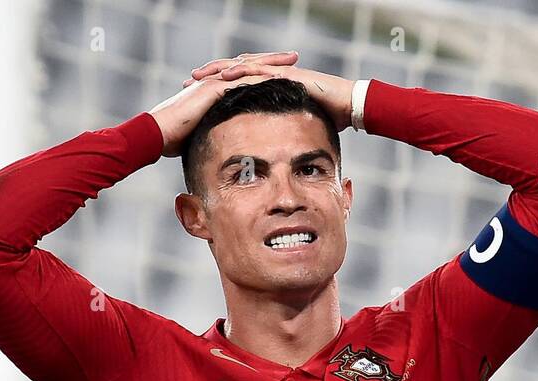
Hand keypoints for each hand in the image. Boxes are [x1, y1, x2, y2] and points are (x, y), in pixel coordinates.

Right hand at [148, 51, 298, 157]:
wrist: (155, 134)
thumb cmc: (172, 139)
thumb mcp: (199, 133)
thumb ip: (212, 130)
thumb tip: (222, 144)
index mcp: (212, 89)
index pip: (241, 75)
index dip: (261, 71)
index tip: (281, 71)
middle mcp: (213, 81)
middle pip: (248, 64)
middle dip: (271, 60)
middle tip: (293, 56)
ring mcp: (212, 83)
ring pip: (247, 67)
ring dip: (270, 63)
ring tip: (291, 60)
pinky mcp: (210, 89)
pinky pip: (240, 80)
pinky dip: (259, 78)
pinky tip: (276, 77)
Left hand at [184, 57, 355, 133]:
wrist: (350, 107)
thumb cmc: (327, 119)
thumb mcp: (294, 129)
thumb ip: (279, 136)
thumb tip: (268, 158)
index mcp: (269, 87)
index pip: (236, 84)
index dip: (215, 88)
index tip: (194, 96)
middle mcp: (272, 76)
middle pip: (234, 71)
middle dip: (210, 75)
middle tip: (188, 81)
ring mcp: (280, 72)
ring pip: (243, 66)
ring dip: (219, 70)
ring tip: (199, 75)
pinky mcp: (289, 73)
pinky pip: (262, 70)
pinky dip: (243, 71)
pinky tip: (226, 75)